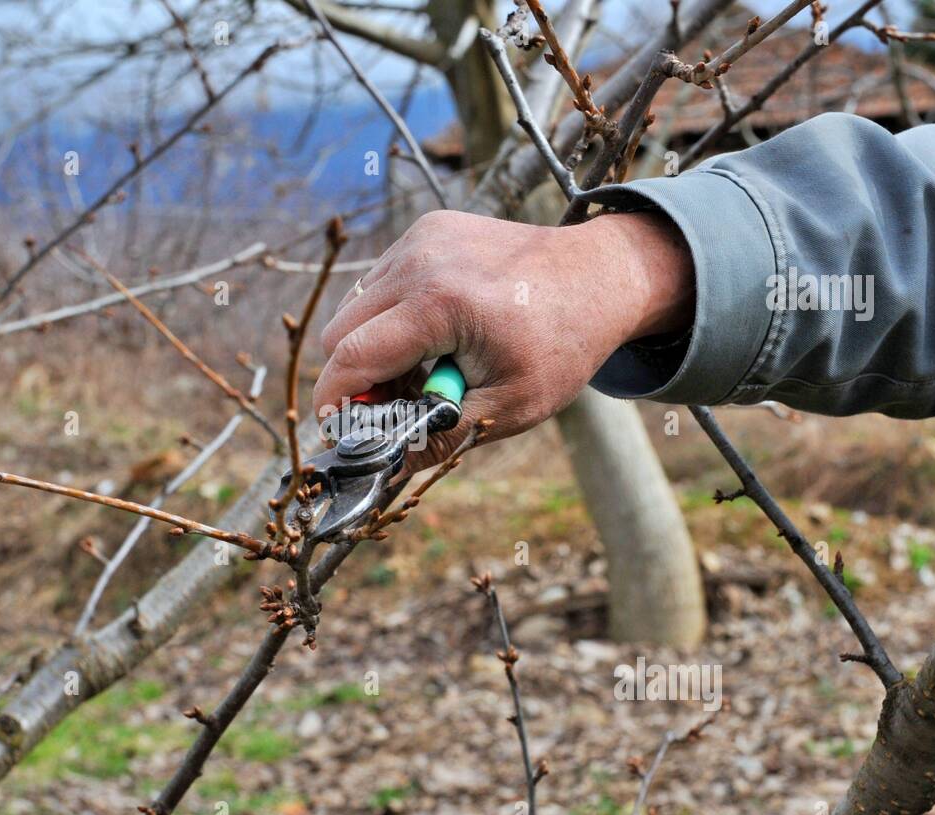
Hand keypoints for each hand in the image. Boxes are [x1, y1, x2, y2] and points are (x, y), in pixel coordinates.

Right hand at [312, 209, 694, 470]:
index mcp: (440, 304)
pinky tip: (434, 333)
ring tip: (423, 368)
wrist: (599, 276)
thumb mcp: (508, 408)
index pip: (351, 357)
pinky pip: (381, 281)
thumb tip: (386, 466)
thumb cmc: (562, 345)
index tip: (337, 431)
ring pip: (354, 305)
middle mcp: (421, 260)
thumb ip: (439, 437)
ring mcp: (421, 238)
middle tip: (394, 406)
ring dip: (372, 344)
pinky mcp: (427, 229)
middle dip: (356, 377)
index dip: (334, 402)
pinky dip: (391, 314)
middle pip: (340, 331)